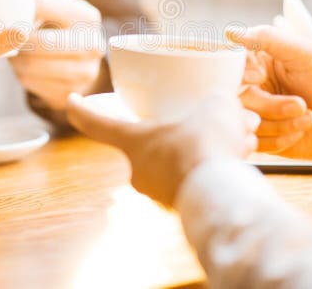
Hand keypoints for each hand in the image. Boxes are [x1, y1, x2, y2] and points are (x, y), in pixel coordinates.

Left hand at [9, 0, 103, 113]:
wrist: (76, 57)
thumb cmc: (57, 18)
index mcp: (87, 16)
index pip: (42, 3)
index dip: (19, 4)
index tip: (12, 8)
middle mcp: (92, 45)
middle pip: (36, 43)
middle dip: (16, 38)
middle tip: (7, 33)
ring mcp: (83, 73)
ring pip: (30, 66)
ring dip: (15, 57)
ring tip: (15, 48)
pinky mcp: (69, 93)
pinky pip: (30, 84)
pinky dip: (20, 73)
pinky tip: (25, 64)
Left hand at [67, 94, 259, 206]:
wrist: (223, 195)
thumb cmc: (206, 146)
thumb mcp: (216, 107)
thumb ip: (216, 103)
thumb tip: (225, 107)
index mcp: (135, 141)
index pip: (99, 123)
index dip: (83, 110)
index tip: (70, 101)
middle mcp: (141, 170)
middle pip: (161, 142)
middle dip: (192, 131)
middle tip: (218, 123)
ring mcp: (162, 193)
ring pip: (186, 161)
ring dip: (211, 150)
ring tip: (241, 141)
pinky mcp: (184, 208)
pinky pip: (200, 180)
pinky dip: (219, 169)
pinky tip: (240, 161)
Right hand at [227, 25, 311, 159]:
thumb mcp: (305, 53)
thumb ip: (268, 38)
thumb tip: (231, 32)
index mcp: (258, 63)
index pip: (230, 68)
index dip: (242, 76)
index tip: (260, 77)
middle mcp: (254, 88)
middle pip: (238, 100)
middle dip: (271, 106)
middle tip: (301, 104)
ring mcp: (258, 114)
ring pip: (247, 124)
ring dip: (280, 124)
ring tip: (308, 117)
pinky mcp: (265, 138)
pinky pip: (257, 144)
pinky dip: (280, 140)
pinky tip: (301, 132)